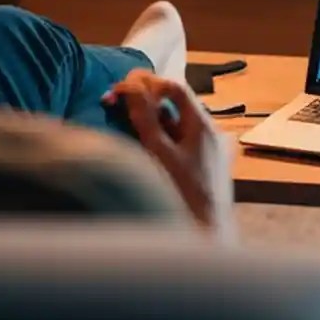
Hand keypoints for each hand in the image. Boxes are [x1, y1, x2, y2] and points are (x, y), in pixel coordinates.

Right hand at [105, 71, 233, 236]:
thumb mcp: (159, 154)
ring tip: (118, 116)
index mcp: (202, 126)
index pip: (175, 88)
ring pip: (173, 123)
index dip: (148, 83)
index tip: (120, 89)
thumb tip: (132, 87)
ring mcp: (205, 149)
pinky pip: (177, 140)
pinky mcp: (200, 165)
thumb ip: (146, 119)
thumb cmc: (182, 196)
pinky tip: (137, 140)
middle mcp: (208, 133)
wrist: (205, 236)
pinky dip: (157, 135)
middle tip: (112, 100)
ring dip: (147, 117)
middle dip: (143, 99)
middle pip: (174, 104)